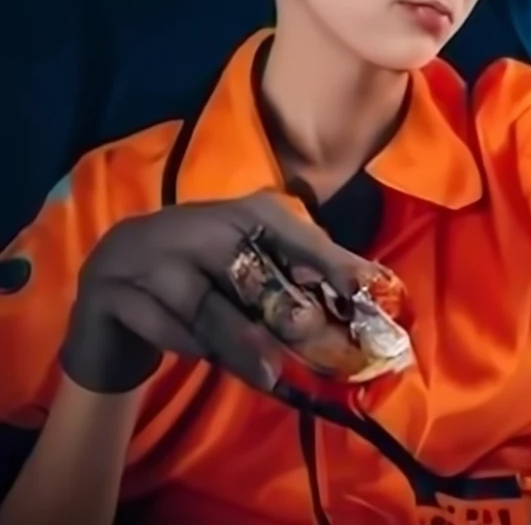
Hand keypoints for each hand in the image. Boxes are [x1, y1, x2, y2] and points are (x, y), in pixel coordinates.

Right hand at [61, 191, 377, 395]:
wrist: (109, 288)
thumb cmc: (198, 278)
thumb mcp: (246, 267)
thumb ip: (293, 277)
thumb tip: (359, 297)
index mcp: (240, 212)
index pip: (291, 230)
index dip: (328, 259)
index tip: (365, 288)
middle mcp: (196, 224)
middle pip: (247, 267)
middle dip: (283, 311)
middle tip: (316, 343)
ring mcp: (148, 255)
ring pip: (203, 303)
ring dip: (239, 342)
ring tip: (268, 376)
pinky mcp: (114, 293)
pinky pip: (160, 326)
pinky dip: (188, 347)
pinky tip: (206, 358)